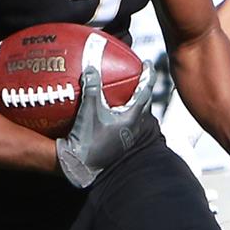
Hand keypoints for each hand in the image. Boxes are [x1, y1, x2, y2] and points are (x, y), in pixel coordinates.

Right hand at [55, 64, 154, 187]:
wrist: (81, 166)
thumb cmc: (87, 141)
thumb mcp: (88, 111)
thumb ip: (91, 88)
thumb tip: (91, 69)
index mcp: (131, 119)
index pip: (145, 92)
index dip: (147, 76)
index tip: (148, 64)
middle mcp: (133, 128)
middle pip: (144, 104)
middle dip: (143, 89)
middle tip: (139, 77)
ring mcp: (126, 136)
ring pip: (136, 115)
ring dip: (133, 103)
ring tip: (126, 93)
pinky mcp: (118, 142)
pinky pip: (124, 123)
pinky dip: (121, 113)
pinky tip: (109, 111)